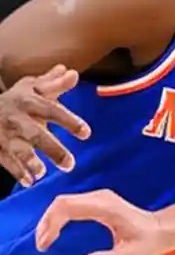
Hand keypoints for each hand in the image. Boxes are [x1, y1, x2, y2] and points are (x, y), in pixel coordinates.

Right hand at [0, 66, 90, 186]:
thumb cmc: (16, 99)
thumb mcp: (32, 88)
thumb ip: (53, 84)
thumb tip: (73, 73)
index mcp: (27, 100)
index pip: (51, 110)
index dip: (68, 121)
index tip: (87, 134)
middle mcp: (15, 117)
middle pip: (34, 133)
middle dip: (52, 149)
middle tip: (70, 165)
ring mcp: (3, 133)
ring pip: (16, 149)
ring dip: (29, 162)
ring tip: (43, 174)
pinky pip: (4, 159)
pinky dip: (16, 171)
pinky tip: (29, 181)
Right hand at [34, 188, 168, 254]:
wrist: (163, 229)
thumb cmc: (149, 242)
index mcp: (106, 208)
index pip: (67, 207)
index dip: (50, 223)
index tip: (45, 244)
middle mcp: (101, 198)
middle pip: (61, 202)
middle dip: (46, 222)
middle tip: (42, 245)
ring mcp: (100, 198)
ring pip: (64, 202)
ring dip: (51, 220)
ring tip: (45, 242)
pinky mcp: (99, 202)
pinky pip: (71, 205)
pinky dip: (59, 218)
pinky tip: (55, 233)